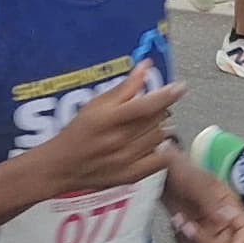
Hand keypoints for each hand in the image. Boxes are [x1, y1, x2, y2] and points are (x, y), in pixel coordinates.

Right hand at [41, 68, 188, 196]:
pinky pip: (160, 160)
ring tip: (146, 125)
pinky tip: (153, 144)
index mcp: (109, 119)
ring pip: (160, 138)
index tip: (180, 87)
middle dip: (159, 110)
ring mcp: (126, 160)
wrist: (63, 166)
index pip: (145, 105)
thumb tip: (146, 66)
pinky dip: (162, 149)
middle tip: (150, 107)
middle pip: (156, 120)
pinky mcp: (131, 176)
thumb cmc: (79, 132)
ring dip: (159, 127)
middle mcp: (119, 140)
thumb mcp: (96, 104)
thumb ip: (124, 87)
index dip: (166, 95)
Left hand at [169, 170, 243, 242]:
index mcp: (230, 206)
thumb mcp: (198, 185)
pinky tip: (176, 225)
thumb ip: (211, 204)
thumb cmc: (183, 171)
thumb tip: (224, 222)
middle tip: (185, 226)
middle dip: (202, 242)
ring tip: (178, 221)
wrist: (164, 173)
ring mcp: (209, 229)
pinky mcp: (195, 235)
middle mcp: (223, 220)